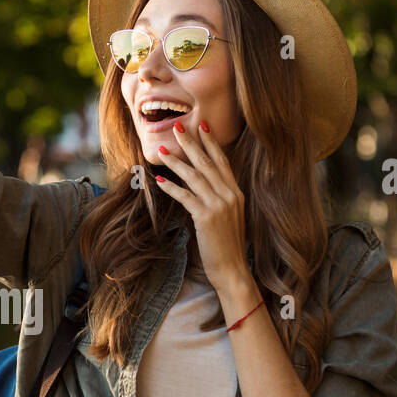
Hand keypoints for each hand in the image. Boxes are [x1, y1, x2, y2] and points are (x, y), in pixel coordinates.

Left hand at [152, 119, 249, 290]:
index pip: (222, 162)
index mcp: (236, 193)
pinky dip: (171, 187)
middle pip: (207, 163)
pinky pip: (185, 196)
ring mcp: (219, 205)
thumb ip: (219, 200)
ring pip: (194, 176)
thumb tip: (202, 188)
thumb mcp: (229, 218)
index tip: (202, 126)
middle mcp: (230, 195)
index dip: (211, 143)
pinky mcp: (206, 217)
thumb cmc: (227, 247)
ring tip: (162, 150)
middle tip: (178, 127)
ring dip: (176, 161)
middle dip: (192, 143)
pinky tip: (159, 180)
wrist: (232, 269)